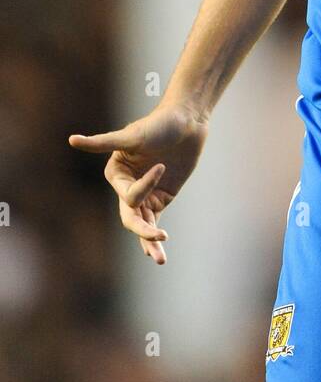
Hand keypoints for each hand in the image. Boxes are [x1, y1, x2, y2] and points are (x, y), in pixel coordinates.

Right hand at [68, 103, 208, 264]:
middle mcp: (126, 187)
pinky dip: (154, 238)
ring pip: (141, 225)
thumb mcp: (132, 136)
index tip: (162, 167)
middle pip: (130, 217)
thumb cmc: (157, 125)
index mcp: (115, 174)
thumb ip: (103, 143)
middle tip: (158, 236)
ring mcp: (145, 194)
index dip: (144, 187)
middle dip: (142, 230)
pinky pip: (154, 221)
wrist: (187, 121)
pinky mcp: (161, 198)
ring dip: (149, 242)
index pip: (127, 194)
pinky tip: (157, 255)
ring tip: (159, 259)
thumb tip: (72, 140)